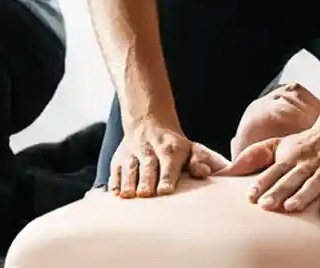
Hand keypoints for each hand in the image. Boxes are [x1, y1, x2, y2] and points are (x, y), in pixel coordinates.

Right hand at [109, 115, 226, 197]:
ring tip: (128, 196)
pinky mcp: (118, 160)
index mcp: (170, 149)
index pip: (168, 165)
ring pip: (129, 169)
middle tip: (146, 194)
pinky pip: (114, 171)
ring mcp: (132, 155)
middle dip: (146, 181)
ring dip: (128, 183)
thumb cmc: (173, 146)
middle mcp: (149, 151)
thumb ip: (200, 160)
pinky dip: (114, 182)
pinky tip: (115, 194)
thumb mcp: (190, 148)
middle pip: (147, 167)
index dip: (166, 178)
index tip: (165, 191)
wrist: (147, 122)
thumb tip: (205, 172)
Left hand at [222, 109, 319, 215]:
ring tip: (291, 207)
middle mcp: (310, 162)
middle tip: (266, 205)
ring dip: (304, 194)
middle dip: (280, 191)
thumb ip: (256, 156)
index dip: (263, 183)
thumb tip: (227, 170)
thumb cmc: (307, 142)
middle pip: (293, 178)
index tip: (250, 196)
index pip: (274, 170)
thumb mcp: (281, 144)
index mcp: (292, 156)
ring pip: (316, 182)